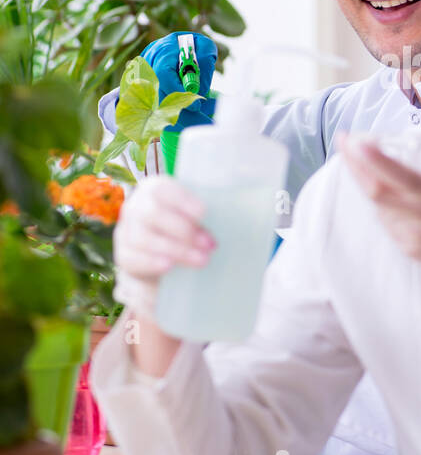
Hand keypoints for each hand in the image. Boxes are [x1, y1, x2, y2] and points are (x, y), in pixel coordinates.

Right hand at [112, 175, 215, 318]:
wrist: (164, 260)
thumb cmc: (190, 230)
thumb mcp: (200, 217)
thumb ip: (219, 210)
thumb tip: (262, 210)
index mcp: (156, 189)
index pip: (161, 188)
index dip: (181, 199)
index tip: (204, 213)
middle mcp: (137, 207)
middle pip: (151, 213)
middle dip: (182, 229)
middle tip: (210, 245)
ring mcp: (127, 232)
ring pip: (142, 237)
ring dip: (174, 249)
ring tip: (201, 260)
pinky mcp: (125, 257)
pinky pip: (132, 259)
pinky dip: (151, 262)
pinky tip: (168, 266)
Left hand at [337, 110, 420, 278]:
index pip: (402, 178)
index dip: (375, 161)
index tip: (356, 140)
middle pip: (376, 190)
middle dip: (355, 164)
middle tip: (345, 139)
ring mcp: (412, 237)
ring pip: (377, 205)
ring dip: (363, 179)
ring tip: (356, 156)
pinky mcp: (408, 247)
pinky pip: (386, 219)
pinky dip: (377, 199)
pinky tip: (375, 184)